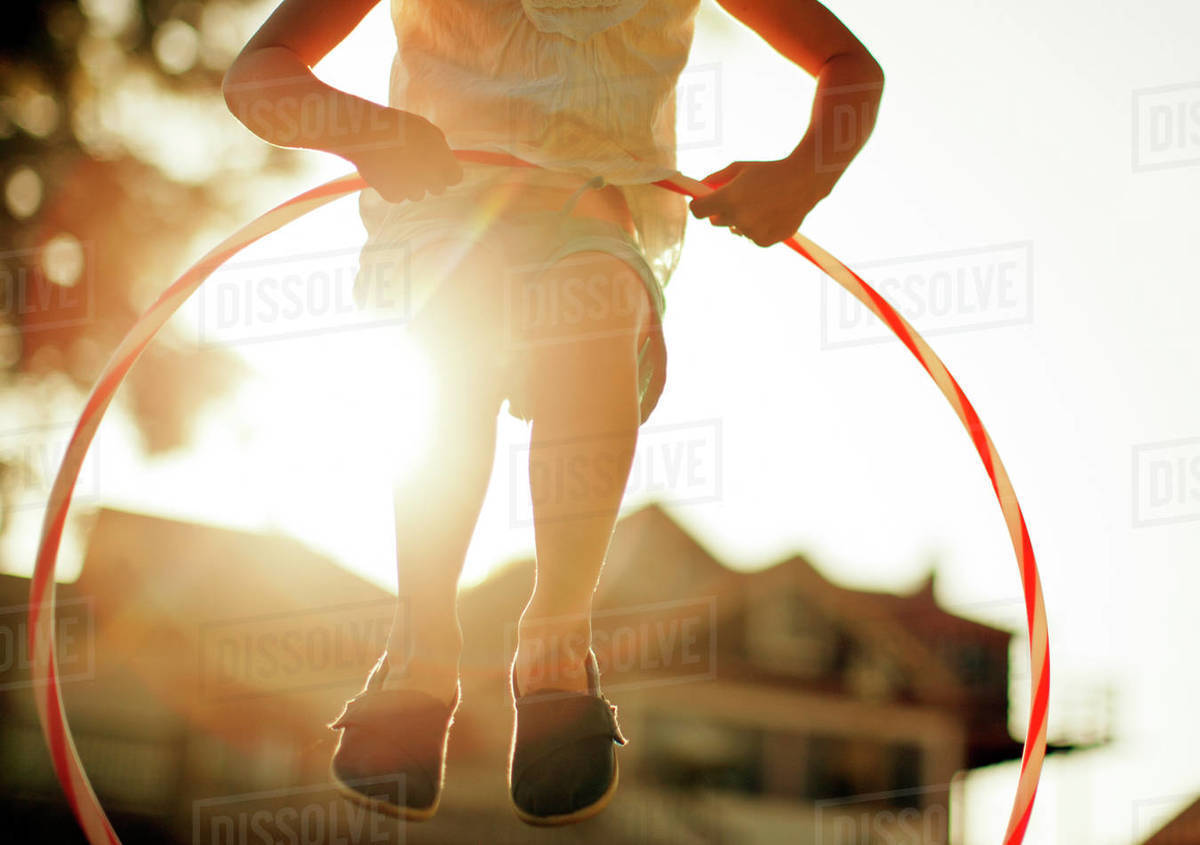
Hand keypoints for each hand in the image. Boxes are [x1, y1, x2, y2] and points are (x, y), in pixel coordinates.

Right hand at [344, 110, 463, 203]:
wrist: (370, 134)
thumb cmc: (400, 127)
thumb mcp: (427, 129)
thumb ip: (439, 146)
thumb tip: (443, 157)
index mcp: (444, 163)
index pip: (455, 178)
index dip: (446, 172)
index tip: (438, 166)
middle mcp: (432, 180)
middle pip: (437, 188)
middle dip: (430, 179)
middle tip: (415, 165)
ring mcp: (413, 190)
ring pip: (417, 194)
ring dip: (410, 184)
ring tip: (396, 165)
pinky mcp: (394, 196)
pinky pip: (398, 196)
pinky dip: (392, 188)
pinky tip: (385, 172)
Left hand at [688, 158, 830, 247]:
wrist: (803, 180)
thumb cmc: (768, 171)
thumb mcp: (739, 167)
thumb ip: (714, 179)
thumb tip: (696, 188)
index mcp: (728, 198)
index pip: (698, 211)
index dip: (699, 205)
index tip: (703, 202)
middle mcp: (738, 218)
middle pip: (714, 221)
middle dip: (721, 210)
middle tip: (738, 198)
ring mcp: (752, 232)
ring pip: (734, 229)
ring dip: (741, 219)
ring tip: (760, 203)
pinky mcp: (764, 241)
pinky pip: (750, 237)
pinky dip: (756, 228)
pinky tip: (769, 214)